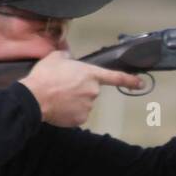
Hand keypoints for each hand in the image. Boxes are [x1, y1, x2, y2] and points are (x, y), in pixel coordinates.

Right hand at [19, 51, 145, 126]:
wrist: (34, 98)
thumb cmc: (45, 76)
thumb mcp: (55, 57)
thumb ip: (66, 56)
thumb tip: (68, 57)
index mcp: (91, 74)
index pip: (115, 77)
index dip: (129, 80)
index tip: (141, 84)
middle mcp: (93, 91)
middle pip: (90, 90)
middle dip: (79, 88)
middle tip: (62, 86)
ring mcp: (88, 107)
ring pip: (83, 103)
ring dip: (74, 100)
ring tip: (58, 96)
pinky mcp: (80, 119)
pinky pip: (77, 114)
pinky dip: (69, 112)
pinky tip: (58, 107)